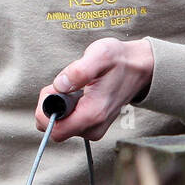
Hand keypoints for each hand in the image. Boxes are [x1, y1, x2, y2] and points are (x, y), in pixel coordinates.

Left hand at [35, 37, 153, 141]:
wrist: (139, 68)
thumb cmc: (119, 60)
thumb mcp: (100, 55)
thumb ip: (79, 71)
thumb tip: (60, 85)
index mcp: (93, 114)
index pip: (55, 130)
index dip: (45, 110)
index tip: (53, 90)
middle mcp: (93, 128)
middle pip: (53, 129)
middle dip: (49, 107)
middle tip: (62, 85)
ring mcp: (93, 129)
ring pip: (58, 126)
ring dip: (57, 106)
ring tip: (72, 87)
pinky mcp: (91, 126)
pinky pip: (66, 123)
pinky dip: (64, 108)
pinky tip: (76, 94)